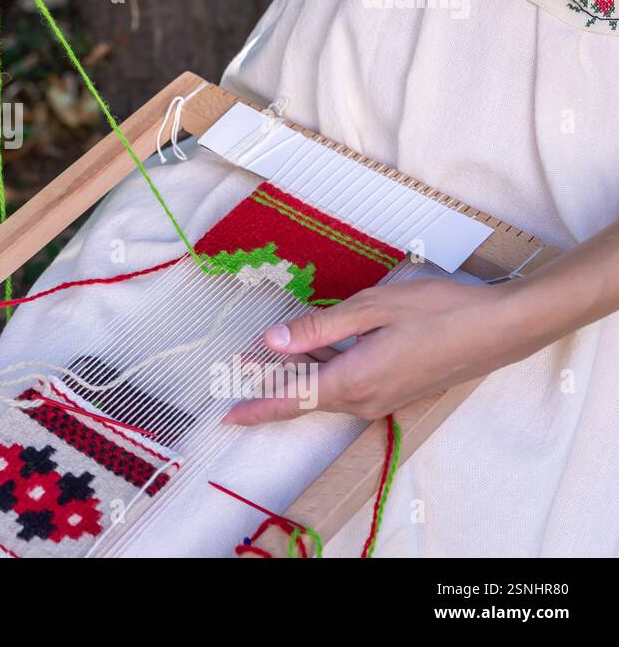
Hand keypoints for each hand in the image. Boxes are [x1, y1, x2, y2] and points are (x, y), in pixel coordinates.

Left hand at [222, 278, 550, 423]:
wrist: (499, 329)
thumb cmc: (438, 311)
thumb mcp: (371, 309)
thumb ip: (318, 329)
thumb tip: (272, 341)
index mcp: (353, 381)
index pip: (292, 400)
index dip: (256, 408)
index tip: (227, 416)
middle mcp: (365, 399)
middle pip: (305, 395)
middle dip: (271, 381)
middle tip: (238, 365)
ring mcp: (382, 397)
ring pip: (325, 387)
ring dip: (298, 371)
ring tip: (268, 350)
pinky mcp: (395, 389)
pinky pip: (346, 382)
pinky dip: (324, 366)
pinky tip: (313, 344)